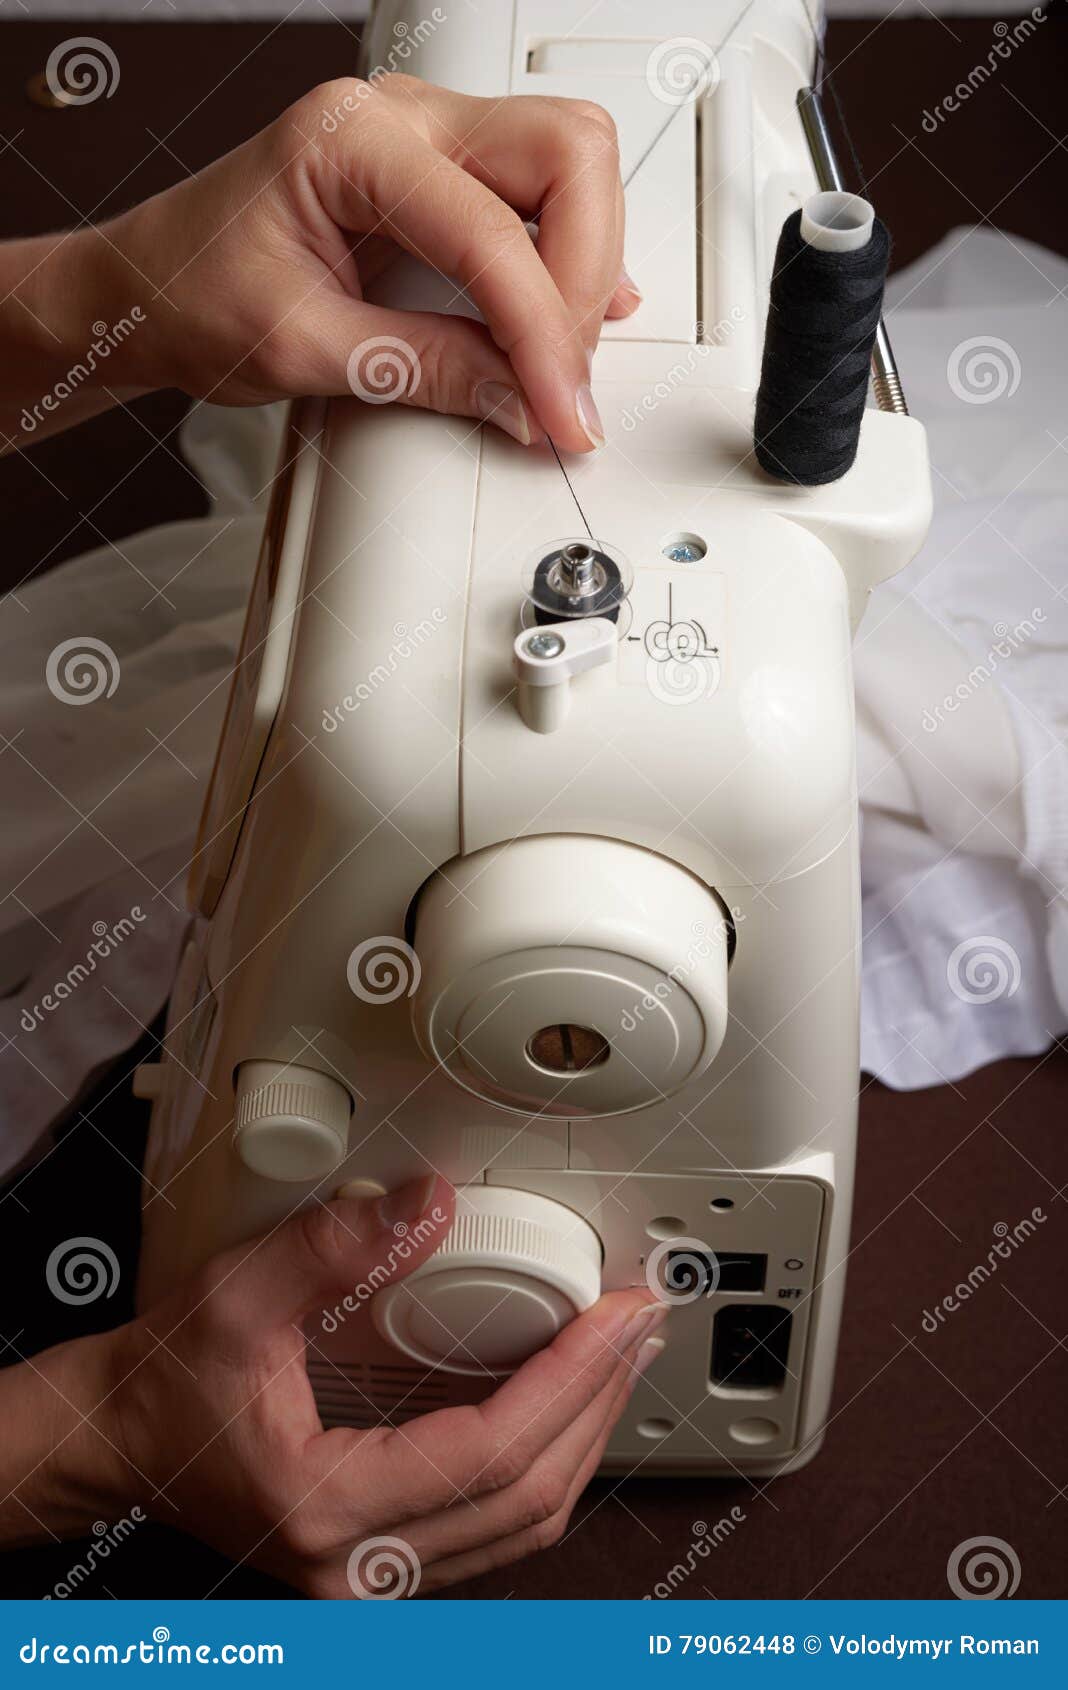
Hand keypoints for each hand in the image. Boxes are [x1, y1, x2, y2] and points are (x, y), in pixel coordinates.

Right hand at [50, 1176, 664, 1595]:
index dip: (574, 1381)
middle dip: (602, 1402)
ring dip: (587, 1432)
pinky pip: (498, 1518)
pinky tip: (570, 1395)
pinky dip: (548, 1454)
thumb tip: (431, 1204)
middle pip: (530, 1499)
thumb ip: (332, 1248)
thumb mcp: (237, 1295)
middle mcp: (361, 1567)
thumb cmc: (168, 1379)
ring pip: (525, 1522)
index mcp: (329, 1513)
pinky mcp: (386, 1554)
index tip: (621, 1315)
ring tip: (623, 1351)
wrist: (121, 1437)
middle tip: (644, 1321)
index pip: (493, 1457)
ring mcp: (376, 1574)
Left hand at [76, 76, 640, 450]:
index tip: (559, 410)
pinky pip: (544, 194)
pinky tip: (565, 320)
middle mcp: (401, 115)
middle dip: (583, 274)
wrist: (149, 287)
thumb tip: (520, 401)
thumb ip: (424, 371)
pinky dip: (570, 259)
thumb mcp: (304, 349)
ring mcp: (429, 137)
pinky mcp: (445, 176)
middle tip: (566, 375)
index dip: (542, 332)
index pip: (490, 230)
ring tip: (560, 360)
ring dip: (585, 265)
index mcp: (351, 138)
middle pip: (568, 154)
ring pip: (572, 163)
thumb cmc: (192, 292)